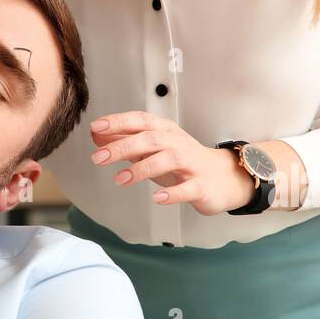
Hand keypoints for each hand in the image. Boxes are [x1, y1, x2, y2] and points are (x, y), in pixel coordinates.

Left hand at [89, 112, 256, 215]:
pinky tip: (157, 198)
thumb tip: (96, 136)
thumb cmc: (182, 162)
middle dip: (122, 147)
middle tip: (98, 157)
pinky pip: (188, 188)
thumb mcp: (153, 150)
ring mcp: (191, 163)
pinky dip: (173, 193)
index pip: (140, 120)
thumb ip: (127, 142)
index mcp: (165, 131)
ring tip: (120, 179)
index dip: (118, 122)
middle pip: (149, 139)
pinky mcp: (202, 185)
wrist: (223, 177)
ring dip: (142, 168)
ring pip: (167, 159)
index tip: (96, 127)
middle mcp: (178, 143)